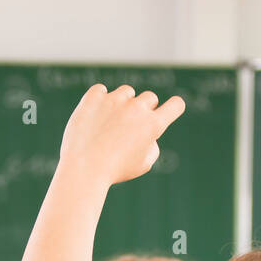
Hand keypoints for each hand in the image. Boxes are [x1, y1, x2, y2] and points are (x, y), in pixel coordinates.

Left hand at [58, 84, 185, 186]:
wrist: (83, 169)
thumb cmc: (114, 171)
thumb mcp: (142, 165)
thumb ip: (151, 144)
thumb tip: (148, 132)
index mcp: (153, 125)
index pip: (176, 105)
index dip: (173, 108)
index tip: (167, 112)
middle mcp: (137, 108)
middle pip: (150, 98)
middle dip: (142, 111)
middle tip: (128, 129)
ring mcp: (115, 100)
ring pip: (126, 92)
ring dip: (122, 103)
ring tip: (109, 125)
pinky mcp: (94, 97)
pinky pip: (101, 90)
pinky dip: (99, 100)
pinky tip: (94, 116)